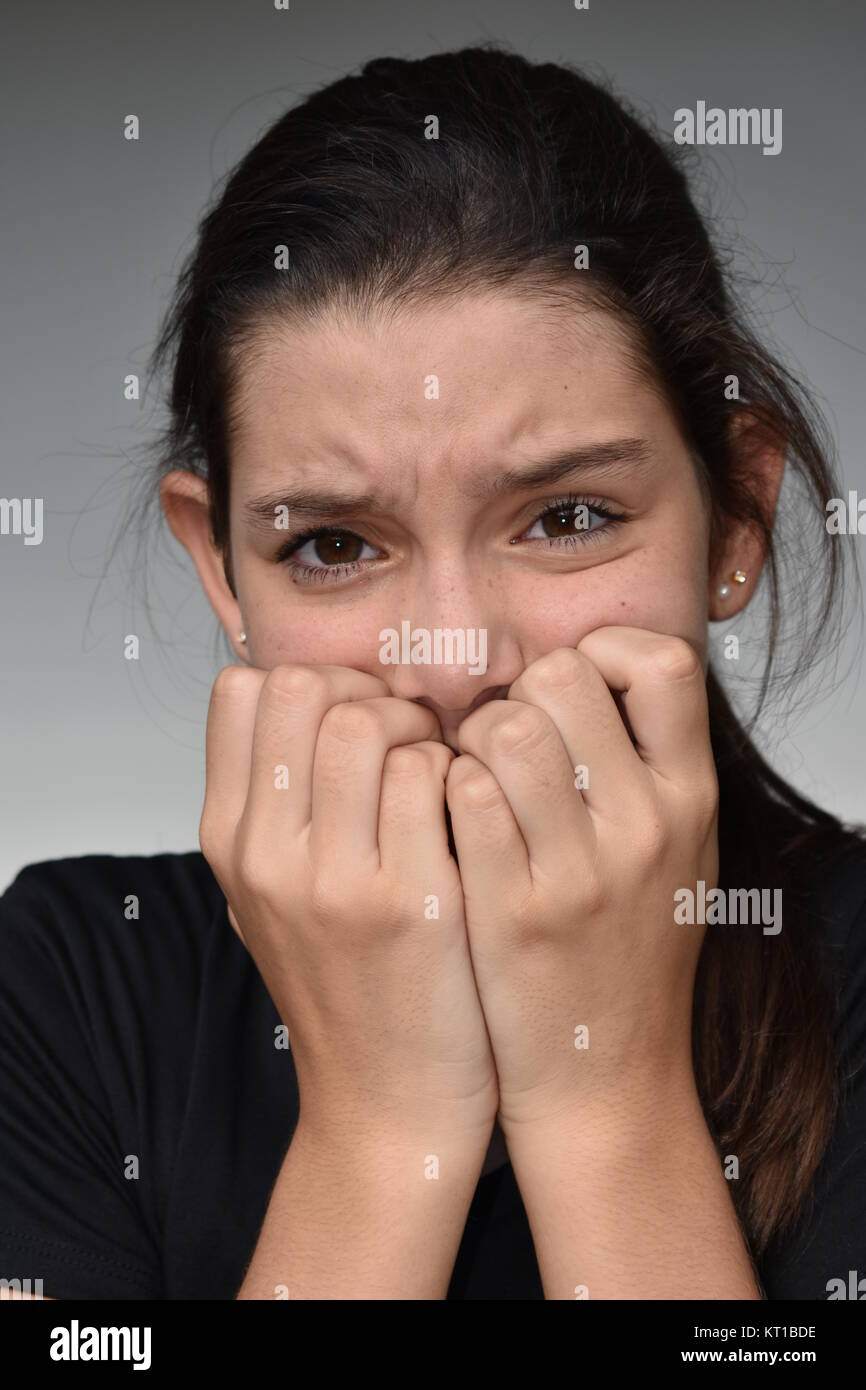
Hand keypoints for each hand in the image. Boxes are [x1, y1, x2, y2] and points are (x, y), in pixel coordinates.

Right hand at [199, 663, 498, 1143]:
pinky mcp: (411, 902)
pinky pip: (432, 774)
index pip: (243, 691)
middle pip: (303, 688)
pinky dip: (459, 771)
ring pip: (367, 721)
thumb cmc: (345, 986)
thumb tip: (305, 700)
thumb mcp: (271, 896)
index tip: (354, 718)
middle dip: (367, 693)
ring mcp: (334, 879)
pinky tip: (470, 811)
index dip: (312, 684)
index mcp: (228, 841)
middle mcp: (265, 854)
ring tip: (441, 769)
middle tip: (406, 737)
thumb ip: (274, 803)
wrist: (387, 1103)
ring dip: (418, 727)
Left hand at [445, 629, 717, 1133]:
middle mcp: (645, 826)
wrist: (605, 1075)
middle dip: (518, 692)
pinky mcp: (512, 911)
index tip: (570, 688)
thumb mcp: (675, 852)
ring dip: (469, 738)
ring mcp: (579, 871)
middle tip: (502, 734)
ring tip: (467, 772)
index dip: (603, 652)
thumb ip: (647, 766)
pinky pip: (463, 797)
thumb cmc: (630, 953)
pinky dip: (442, 790)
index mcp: (690, 800)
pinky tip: (444, 817)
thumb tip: (588, 675)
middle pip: (564, 677)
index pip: (663, 662)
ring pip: (504, 729)